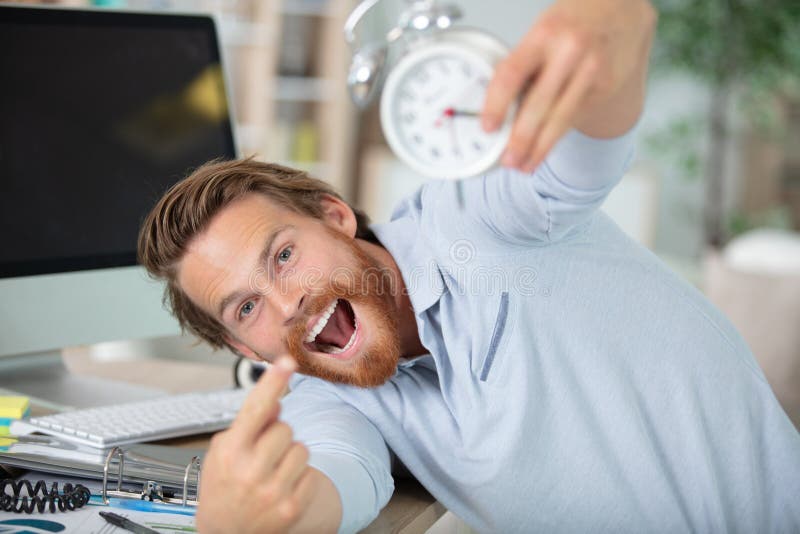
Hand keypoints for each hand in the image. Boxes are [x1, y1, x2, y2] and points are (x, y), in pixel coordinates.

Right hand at [196, 358, 313, 532]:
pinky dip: (299, 476)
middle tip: (263, 453)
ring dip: (291, 455)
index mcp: (230, 452)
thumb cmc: (224, 487)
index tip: (288, 361)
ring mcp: (272, 491)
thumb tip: (276, 403)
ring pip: (302, 448)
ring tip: (272, 472)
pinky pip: (311, 472)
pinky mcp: (291, 507)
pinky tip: (281, 487)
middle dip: (277, 435)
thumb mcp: (223, 452)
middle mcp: (249, 471)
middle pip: (285, 428)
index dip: (273, 382)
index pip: (255, 408)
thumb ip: (248, 425)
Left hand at [482, 0, 656, 171]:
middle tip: (508, 161)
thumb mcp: (543, 32)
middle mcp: (570, 52)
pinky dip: (557, 137)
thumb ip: (524, 63)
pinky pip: (575, 118)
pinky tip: (545, 149)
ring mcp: (591, 71)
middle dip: (521, 139)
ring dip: (540, 148)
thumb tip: (501, 106)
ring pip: (560, 119)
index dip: (496, 105)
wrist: (621, 8)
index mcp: (544, 34)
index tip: (488, 127)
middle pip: (538, 105)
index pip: (512, 74)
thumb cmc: (574, 21)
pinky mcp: (606, 87)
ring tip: (524, 165)